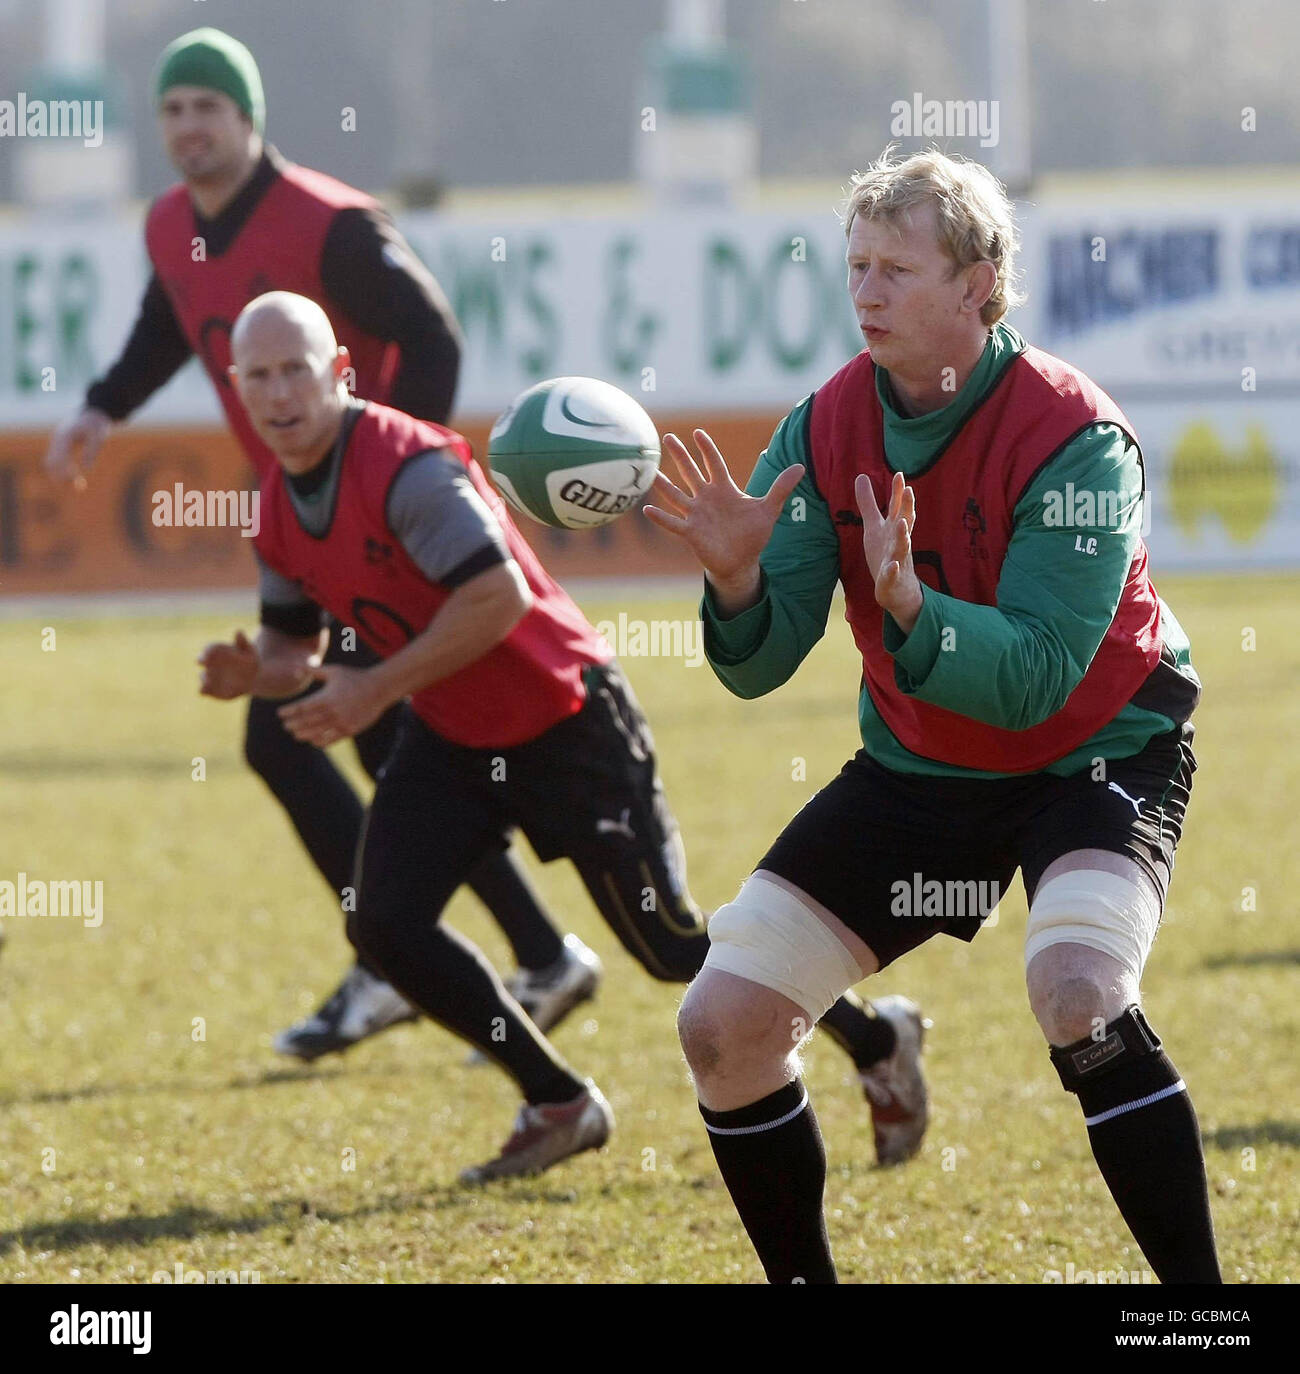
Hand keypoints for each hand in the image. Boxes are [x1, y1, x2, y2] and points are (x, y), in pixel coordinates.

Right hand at [45, 407, 110, 488]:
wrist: (94, 412)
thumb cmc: (97, 424)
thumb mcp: (98, 436)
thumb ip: (92, 450)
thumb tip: (86, 469)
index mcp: (65, 436)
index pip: (59, 457)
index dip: (64, 471)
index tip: (74, 480)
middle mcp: (57, 439)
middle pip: (52, 462)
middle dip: (60, 475)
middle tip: (75, 487)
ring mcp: (57, 442)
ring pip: (53, 462)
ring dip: (61, 474)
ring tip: (78, 484)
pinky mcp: (61, 445)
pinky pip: (58, 460)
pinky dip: (63, 470)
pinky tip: (75, 477)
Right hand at [197, 630, 259, 699]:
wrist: (251, 678)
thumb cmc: (249, 660)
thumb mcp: (249, 650)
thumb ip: (243, 642)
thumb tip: (239, 631)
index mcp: (216, 650)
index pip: (208, 647)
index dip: (207, 649)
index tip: (209, 653)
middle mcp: (209, 663)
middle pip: (201, 659)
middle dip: (202, 660)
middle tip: (206, 663)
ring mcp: (208, 676)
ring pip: (202, 677)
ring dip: (205, 678)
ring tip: (210, 680)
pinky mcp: (210, 689)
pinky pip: (203, 691)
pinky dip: (205, 691)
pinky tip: (212, 692)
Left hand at [277, 665, 388, 745]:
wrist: (379, 688)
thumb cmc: (354, 677)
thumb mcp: (334, 671)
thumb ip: (314, 671)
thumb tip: (296, 671)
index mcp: (327, 698)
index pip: (302, 708)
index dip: (289, 712)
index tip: (280, 713)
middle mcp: (333, 712)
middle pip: (306, 722)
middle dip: (293, 724)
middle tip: (285, 726)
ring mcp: (342, 722)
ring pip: (317, 733)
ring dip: (303, 735)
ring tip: (295, 734)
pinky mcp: (350, 730)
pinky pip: (331, 740)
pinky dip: (320, 742)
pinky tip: (313, 741)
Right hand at [643, 429, 803, 608]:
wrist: (741, 561)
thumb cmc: (753, 534)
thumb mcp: (769, 509)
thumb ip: (781, 487)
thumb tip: (800, 466)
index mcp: (724, 489)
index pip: (713, 463)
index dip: (707, 449)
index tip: (698, 433)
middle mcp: (706, 498)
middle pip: (690, 472)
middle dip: (680, 455)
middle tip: (668, 437)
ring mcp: (696, 514)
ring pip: (676, 495)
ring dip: (663, 484)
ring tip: (650, 472)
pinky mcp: (691, 532)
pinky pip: (673, 523)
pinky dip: (661, 517)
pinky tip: (647, 510)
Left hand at [856, 470, 923, 634]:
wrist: (897, 588)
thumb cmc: (886, 552)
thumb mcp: (874, 526)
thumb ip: (868, 503)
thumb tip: (861, 476)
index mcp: (894, 528)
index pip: (897, 508)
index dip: (898, 492)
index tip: (899, 474)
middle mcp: (899, 541)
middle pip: (905, 522)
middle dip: (907, 507)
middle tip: (909, 489)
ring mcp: (897, 559)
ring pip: (902, 546)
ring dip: (902, 535)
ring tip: (902, 523)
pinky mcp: (891, 578)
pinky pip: (892, 574)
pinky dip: (892, 570)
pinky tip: (891, 565)